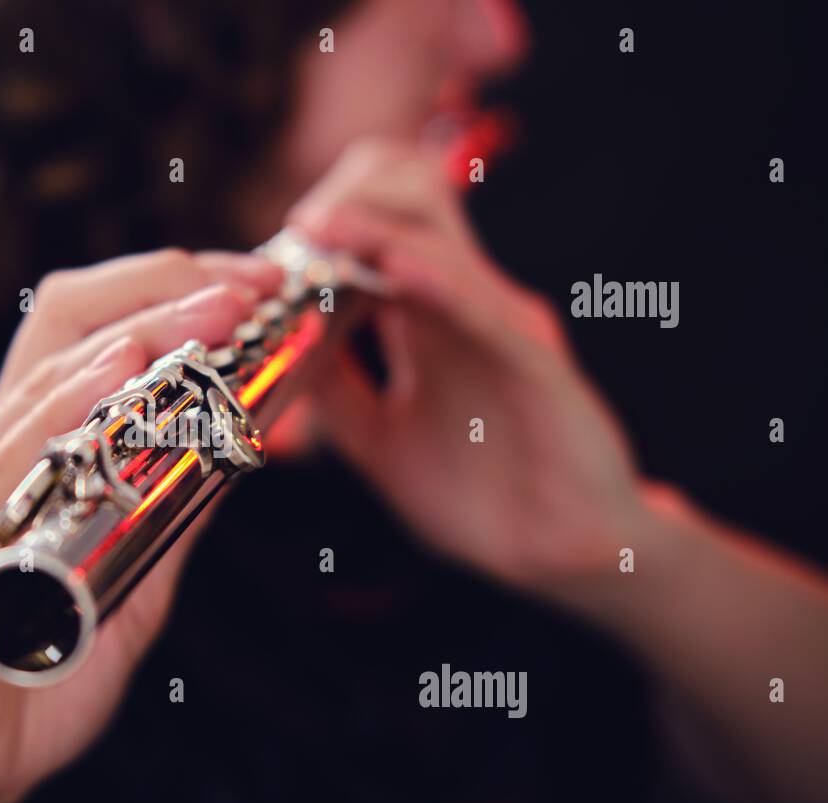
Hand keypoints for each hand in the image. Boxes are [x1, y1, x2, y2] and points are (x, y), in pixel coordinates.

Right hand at [0, 249, 279, 802]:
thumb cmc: (22, 691)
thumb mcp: (128, 592)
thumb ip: (170, 522)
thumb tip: (237, 455)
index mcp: (30, 463)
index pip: (92, 342)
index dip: (169, 299)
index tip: (254, 290)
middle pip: (63, 324)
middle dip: (164, 286)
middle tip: (252, 281)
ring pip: (46, 375)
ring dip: (144, 329)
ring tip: (221, 306)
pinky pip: (9, 457)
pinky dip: (71, 403)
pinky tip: (128, 369)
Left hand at [289, 139, 647, 590]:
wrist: (563, 553)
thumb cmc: (480, 499)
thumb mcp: (381, 442)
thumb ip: (336, 394)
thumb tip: (280, 352)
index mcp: (432, 334)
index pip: (378, 260)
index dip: (328, 243)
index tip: (270, 245)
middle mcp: (468, 320)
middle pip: (409, 236)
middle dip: (352, 217)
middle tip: (294, 222)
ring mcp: (503, 335)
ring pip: (440, 258)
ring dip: (379, 234)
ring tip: (321, 222)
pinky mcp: (535, 364)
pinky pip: (482, 311)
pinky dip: (437, 283)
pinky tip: (391, 265)